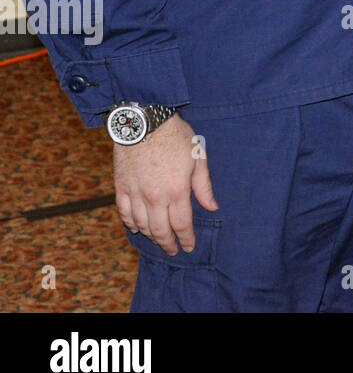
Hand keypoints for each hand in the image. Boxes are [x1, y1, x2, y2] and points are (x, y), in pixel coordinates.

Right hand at [113, 114, 217, 254]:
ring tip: (158, 240)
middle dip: (168, 244)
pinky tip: (136, 228)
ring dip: (150, 236)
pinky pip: (124, 213)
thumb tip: (212, 207)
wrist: (144, 121)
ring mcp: (135, 194)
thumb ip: (204, 186)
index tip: (189, 247)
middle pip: (160, 230)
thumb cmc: (175, 136)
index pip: (182, 224)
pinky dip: (130, 223)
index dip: (186, 238)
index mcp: (176, 190)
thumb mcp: (197, 157)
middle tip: (173, 251)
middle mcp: (154, 197)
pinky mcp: (121, 187)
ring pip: (141, 225)